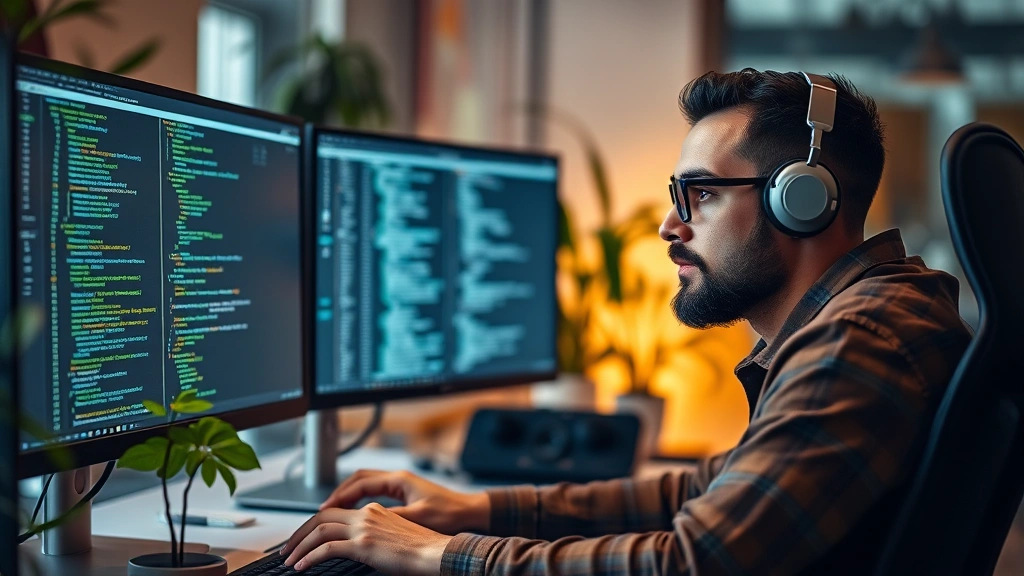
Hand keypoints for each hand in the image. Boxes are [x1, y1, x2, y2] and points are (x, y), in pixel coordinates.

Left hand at [281, 503, 452, 574]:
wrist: (437, 553)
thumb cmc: (423, 550)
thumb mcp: (394, 538)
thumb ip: (374, 538)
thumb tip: (360, 550)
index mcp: (374, 511)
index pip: (335, 512)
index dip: (315, 523)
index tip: (304, 537)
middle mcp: (366, 514)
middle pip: (321, 516)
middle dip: (299, 532)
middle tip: (287, 548)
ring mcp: (364, 528)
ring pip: (319, 530)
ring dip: (299, 545)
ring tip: (289, 560)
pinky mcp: (363, 544)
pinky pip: (326, 548)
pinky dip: (309, 557)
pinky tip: (302, 567)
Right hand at [320, 469, 489, 534]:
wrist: (471, 512)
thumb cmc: (450, 514)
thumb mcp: (418, 517)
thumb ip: (392, 518)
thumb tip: (365, 521)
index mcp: (399, 480)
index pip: (359, 483)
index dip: (339, 496)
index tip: (324, 509)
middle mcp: (398, 478)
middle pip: (358, 480)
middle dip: (338, 493)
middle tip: (322, 510)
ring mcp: (401, 485)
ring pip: (366, 485)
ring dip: (348, 496)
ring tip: (333, 512)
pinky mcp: (405, 494)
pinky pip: (375, 493)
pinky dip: (361, 501)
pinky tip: (354, 515)